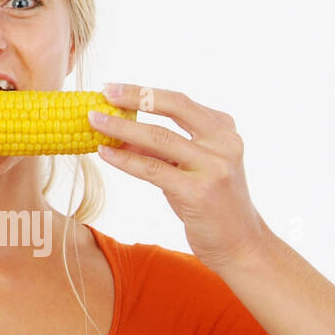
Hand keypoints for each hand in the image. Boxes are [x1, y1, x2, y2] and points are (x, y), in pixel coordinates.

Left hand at [90, 83, 269, 271]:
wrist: (240, 245)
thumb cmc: (211, 207)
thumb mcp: (189, 170)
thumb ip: (162, 151)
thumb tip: (120, 133)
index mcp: (224, 130)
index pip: (179, 102)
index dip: (145, 92)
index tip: (114, 88)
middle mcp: (224, 142)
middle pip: (174, 107)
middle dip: (135, 96)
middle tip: (104, 92)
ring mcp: (214, 166)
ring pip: (159, 138)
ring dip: (122, 127)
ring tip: (94, 120)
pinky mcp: (199, 191)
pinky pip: (154, 169)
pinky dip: (126, 159)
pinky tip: (105, 152)